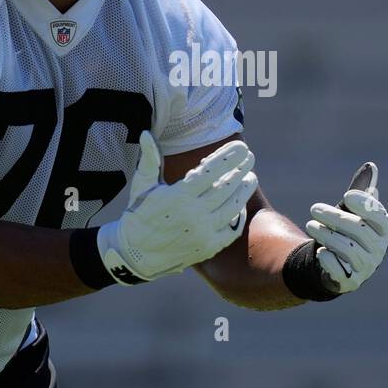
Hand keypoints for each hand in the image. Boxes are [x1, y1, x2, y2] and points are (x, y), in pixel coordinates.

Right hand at [97, 131, 257, 282]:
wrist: (136, 254)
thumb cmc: (139, 214)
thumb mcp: (142, 186)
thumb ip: (149, 159)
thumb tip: (146, 133)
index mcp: (177, 197)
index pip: (210, 172)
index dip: (228, 157)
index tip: (241, 146)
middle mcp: (193, 215)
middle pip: (226, 188)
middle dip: (241, 170)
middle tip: (250, 157)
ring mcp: (203, 233)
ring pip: (232, 207)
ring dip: (244, 190)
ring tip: (251, 177)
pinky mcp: (208, 248)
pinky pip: (231, 230)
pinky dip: (238, 216)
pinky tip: (240, 204)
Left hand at [304, 162, 387, 293]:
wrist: (332, 262)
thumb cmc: (345, 230)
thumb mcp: (351, 211)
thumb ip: (360, 191)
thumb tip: (371, 167)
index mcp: (381, 231)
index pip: (379, 217)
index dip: (366, 205)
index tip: (347, 195)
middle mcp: (377, 250)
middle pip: (359, 231)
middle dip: (335, 218)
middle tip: (314, 208)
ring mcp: (365, 268)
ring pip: (348, 250)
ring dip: (327, 236)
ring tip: (310, 225)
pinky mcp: (349, 282)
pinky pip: (340, 272)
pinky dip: (329, 260)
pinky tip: (320, 252)